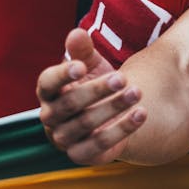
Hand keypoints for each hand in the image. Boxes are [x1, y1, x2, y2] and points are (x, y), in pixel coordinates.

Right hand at [37, 28, 146, 164]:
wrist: (105, 114)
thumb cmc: (91, 81)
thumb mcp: (89, 63)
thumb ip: (82, 49)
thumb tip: (77, 33)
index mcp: (48, 91)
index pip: (47, 83)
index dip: (62, 75)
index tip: (81, 66)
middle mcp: (50, 117)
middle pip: (69, 104)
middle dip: (97, 90)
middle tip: (122, 78)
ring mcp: (64, 138)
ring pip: (86, 124)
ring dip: (113, 108)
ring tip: (137, 92)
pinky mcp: (82, 155)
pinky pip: (100, 145)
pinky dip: (122, 130)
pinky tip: (141, 114)